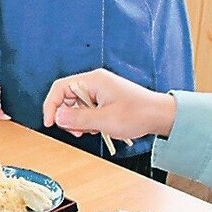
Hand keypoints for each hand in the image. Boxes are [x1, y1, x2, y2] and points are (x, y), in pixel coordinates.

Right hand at [41, 69, 176, 140]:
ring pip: (76, 104)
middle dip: (67, 115)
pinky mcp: (104, 99)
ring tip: (90, 130)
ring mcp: (100, 90)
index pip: (60, 88)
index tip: (50, 122)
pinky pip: (86, 108)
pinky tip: (97, 127)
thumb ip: (78, 118)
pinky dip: (87, 120)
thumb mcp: (105, 120)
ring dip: (78, 120)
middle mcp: (95, 82)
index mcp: (93, 81)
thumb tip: (58, 117)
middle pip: (66, 96)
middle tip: (75, 131)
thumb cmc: (139, 113)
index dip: (51, 105)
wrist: (161, 115)